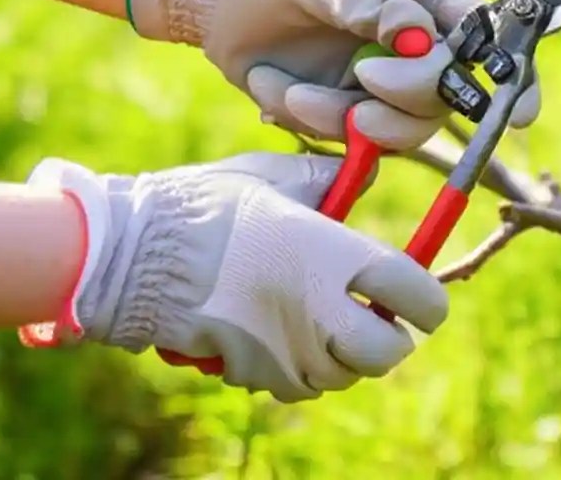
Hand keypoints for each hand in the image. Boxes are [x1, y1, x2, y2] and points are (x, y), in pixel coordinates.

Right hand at [19, 152, 447, 403]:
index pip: (416, 293)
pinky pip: (300, 386)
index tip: (422, 298)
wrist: (133, 255)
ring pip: (344, 375)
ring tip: (320, 320)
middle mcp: (320, 311)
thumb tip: (365, 173)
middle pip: (388, 351)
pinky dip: (302, 371)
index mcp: (333, 256)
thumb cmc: (206, 205)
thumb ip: (328, 179)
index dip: (428, 301)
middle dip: (388, 338)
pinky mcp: (256, 373)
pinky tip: (281, 336)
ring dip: (344, 356)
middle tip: (371, 314)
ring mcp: (288, 348)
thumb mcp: (273, 176)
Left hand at [125, 0, 540, 149]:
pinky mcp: (349, 114)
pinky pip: (354, 141)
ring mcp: (383, 83)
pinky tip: (277, 90)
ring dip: (353, 120)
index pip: (481, 32)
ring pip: (405, 128)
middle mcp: (413, 44)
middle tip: (366, 80)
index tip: (515, 111)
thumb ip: (367, 4)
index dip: (510, 73)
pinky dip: (315, 122)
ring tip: (298, 95)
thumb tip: (417, 33)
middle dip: (411, 93)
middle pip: (449, 91)